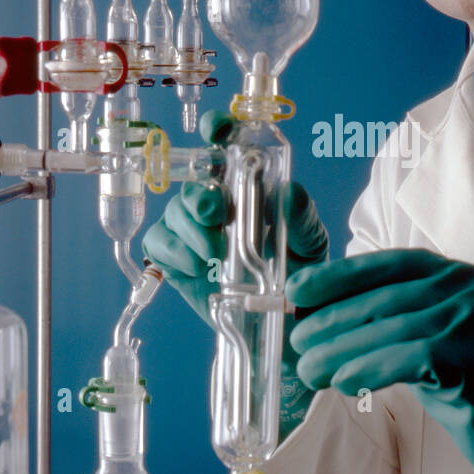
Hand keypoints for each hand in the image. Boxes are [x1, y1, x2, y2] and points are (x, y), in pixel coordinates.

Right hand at [141, 109, 328, 430]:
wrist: (292, 341)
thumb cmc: (307, 284)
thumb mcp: (314, 248)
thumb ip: (303, 218)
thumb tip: (288, 191)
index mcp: (254, 192)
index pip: (230, 149)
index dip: (219, 133)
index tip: (218, 131)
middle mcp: (222, 207)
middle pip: (194, 182)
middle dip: (201, 194)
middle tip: (217, 214)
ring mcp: (196, 235)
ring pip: (173, 212)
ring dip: (191, 229)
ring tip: (216, 255)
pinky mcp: (178, 264)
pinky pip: (159, 245)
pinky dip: (174, 253)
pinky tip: (199, 268)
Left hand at [286, 249, 473, 473]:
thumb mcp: (437, 339)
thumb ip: (395, 321)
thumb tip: (325, 318)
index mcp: (457, 275)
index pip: (387, 264)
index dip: (338, 276)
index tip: (298, 292)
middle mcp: (467, 289)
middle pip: (382, 297)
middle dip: (330, 320)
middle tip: (297, 342)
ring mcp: (473, 321)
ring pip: (388, 328)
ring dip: (338, 350)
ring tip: (308, 370)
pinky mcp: (472, 359)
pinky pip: (406, 359)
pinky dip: (366, 369)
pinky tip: (342, 382)